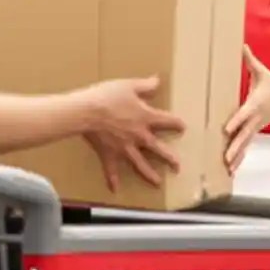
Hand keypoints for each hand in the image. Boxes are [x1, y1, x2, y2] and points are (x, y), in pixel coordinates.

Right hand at [80, 76, 184, 190]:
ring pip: (140, 165)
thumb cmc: (108, 96)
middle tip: (177, 167)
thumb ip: (145, 85)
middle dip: (169, 159)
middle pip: (158, 149)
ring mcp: (125, 148)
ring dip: (149, 175)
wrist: (86, 112)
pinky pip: (111, 170)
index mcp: (146, 118)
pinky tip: (114, 189)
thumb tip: (158, 80)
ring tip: (157, 183)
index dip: (176, 124)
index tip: (183, 127)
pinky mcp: (109, 154)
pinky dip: (112, 180)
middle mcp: (139, 136)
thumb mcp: (129, 85)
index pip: (167, 121)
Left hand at [225, 46, 269, 172]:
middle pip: (244, 135)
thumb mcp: (261, 72)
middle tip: (225, 158)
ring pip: (245, 144)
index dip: (236, 122)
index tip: (226, 130)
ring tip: (226, 168)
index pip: (244, 114)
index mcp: (255, 104)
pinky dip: (239, 158)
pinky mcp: (255, 132)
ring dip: (236, 157)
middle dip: (235, 147)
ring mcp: (256, 127)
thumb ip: (249, 59)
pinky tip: (231, 169)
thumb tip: (242, 44)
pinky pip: (246, 146)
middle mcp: (255, 119)